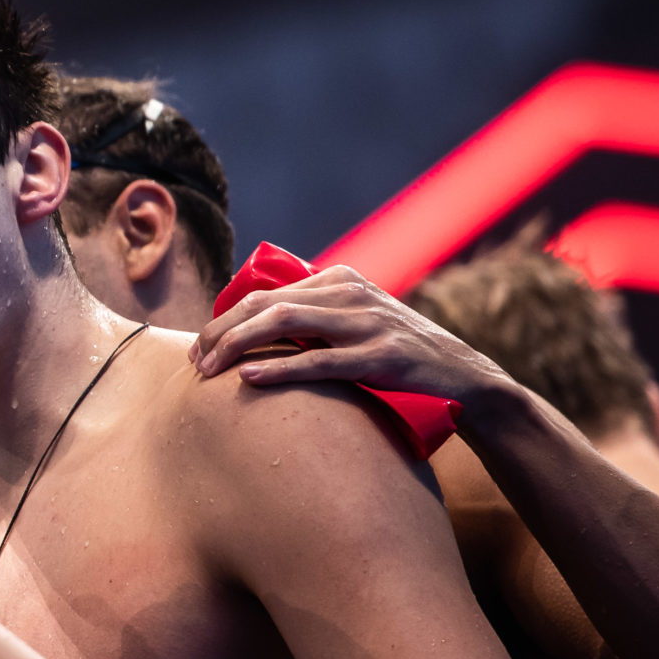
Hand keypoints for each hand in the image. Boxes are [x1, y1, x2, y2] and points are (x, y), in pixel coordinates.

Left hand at [191, 266, 507, 402]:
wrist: (464, 379)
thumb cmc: (398, 355)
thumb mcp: (357, 320)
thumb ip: (316, 315)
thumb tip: (255, 325)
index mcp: (340, 279)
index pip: (265, 293)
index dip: (225, 319)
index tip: (200, 347)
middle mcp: (350, 293)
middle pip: (265, 304)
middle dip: (221, 332)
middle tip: (194, 363)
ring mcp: (367, 323)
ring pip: (283, 324)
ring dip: (237, 346)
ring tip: (208, 370)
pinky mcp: (382, 356)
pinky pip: (320, 361)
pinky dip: (280, 368)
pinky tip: (248, 377)